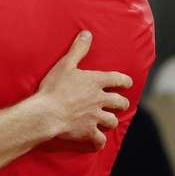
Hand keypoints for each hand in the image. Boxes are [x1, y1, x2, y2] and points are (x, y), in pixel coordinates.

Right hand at [33, 31, 132, 149]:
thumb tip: (87, 33)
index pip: (118, 79)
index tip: (128, 83)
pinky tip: (97, 141)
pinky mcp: (88, 132)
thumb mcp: (65, 64)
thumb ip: (78, 49)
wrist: (47, 113)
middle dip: (121, 103)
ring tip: (108, 121)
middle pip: (119, 102)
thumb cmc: (54, 88)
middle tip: (121, 104)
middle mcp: (100, 100)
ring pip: (112, 121)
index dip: (124, 81)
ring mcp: (96, 117)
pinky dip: (99, 141)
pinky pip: (99, 140)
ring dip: (111, 121)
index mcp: (96, 82)